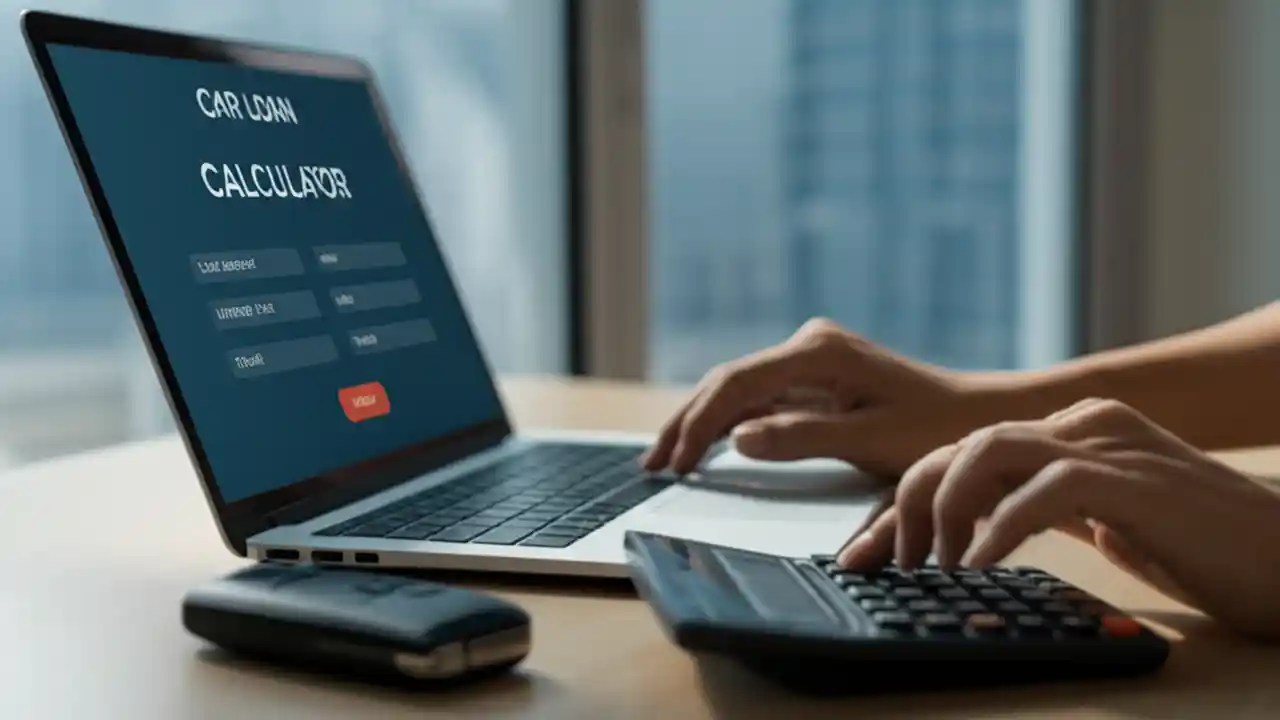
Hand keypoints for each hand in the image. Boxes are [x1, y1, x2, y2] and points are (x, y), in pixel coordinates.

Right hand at [642, 318, 1014, 476]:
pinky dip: (729, 420)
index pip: (737, 385)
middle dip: (687, 422)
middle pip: (728, 381)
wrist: (979, 415)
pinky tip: (708, 443)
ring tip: (667, 457)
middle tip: (653, 464)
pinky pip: (760, 396)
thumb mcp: (869, 440)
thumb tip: (737, 438)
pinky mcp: (818, 375)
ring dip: (701, 420)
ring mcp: (812, 358)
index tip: (674, 463)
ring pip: (738, 387)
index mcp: (818, 352)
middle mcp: (809, 345)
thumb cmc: (935, 429)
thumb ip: (801, 437)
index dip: (698, 425)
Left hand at [838, 398, 1279, 639]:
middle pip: (961, 446)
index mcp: (1073, 430)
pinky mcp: (1133, 479)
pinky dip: (997, 528)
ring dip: (944, 510)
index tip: (868, 554)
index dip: (908, 502)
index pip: (966, 452)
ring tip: (932, 568)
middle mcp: (1084, 424)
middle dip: (907, 505)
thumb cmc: (1205, 548)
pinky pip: (1042, 491)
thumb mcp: (1106, 523)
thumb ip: (1047, 510)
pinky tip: (977, 566)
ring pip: (988, 451)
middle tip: (888, 566)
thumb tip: (974, 537)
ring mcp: (1109, 444)